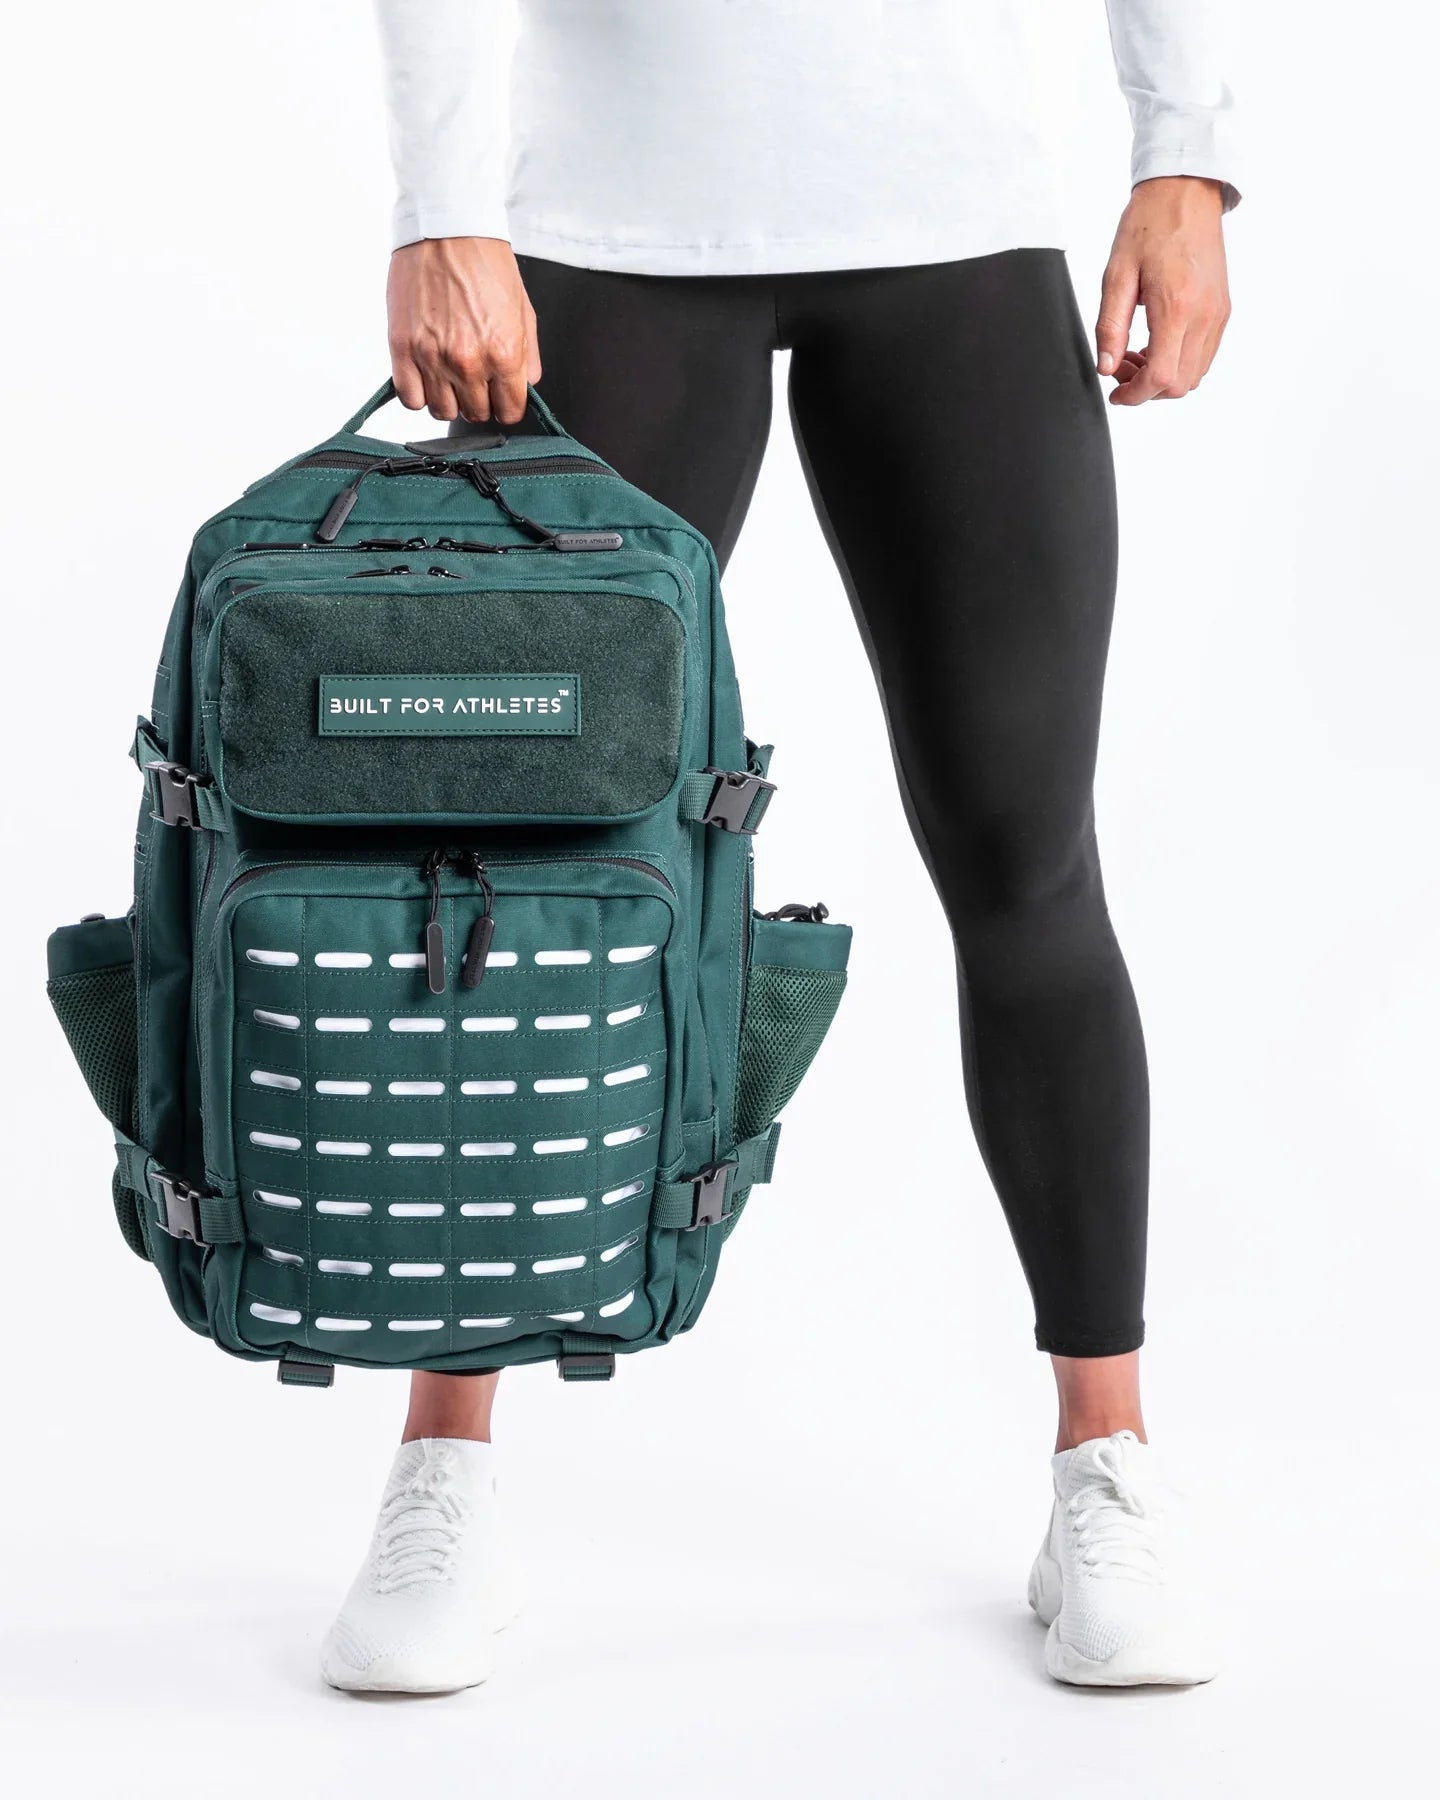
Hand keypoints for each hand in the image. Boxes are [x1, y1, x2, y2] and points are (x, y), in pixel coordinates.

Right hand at [387, 236, 540, 423]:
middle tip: (474, 377)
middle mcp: (468, 361)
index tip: (499, 394)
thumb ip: (528, 357)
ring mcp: (432, 357)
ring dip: (448, 398)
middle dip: (478, 400)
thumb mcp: (523, 311)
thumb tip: (525, 387)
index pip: (509, 412)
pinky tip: (426, 375)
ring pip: (442, 411)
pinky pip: (410, 398)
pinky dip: (419, 394)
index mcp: (504, 353)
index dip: (506, 405)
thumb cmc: (486, 263)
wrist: (447, 227)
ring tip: (449, 374)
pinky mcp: (402, 348)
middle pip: (475, 414)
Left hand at [1095, 177, 1230, 405]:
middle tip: (1121, 367)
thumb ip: (1110, 327)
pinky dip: (1179, 361)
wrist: (1186, 192)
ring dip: (1163, 377)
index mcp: (1176, 307)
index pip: (1161, 377)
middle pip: (1180, 384)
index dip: (1135, 395)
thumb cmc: (1149, 225)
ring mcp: (1218, 314)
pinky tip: (1157, 342)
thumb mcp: (1116, 275)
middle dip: (1146, 388)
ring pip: (1194, 375)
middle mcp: (1204, 315)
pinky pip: (1204, 355)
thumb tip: (1106, 367)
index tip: (1116, 394)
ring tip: (1136, 353)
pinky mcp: (1222, 309)